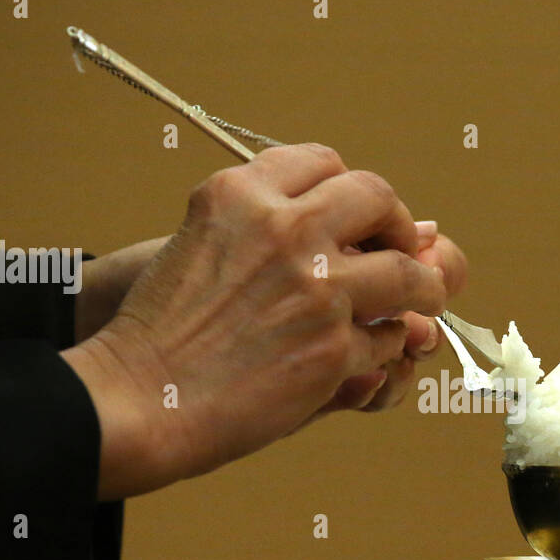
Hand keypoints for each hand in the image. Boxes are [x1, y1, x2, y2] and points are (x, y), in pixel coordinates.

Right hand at [61, 143, 463, 499]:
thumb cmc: (165, 330)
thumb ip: (273, 223)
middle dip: (396, 223)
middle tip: (399, 250)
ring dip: (422, 288)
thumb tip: (378, 216)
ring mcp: (315, 288)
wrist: (138, 397)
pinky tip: (368, 354)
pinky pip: (390, 337)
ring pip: (406, 272)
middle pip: (376, 198)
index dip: (347, 191)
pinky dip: (386, 346)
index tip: (354, 217)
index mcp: (240, 194)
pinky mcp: (333, 347)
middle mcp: (282, 229)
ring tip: (422, 301)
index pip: (322, 162)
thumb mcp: (203, 243)